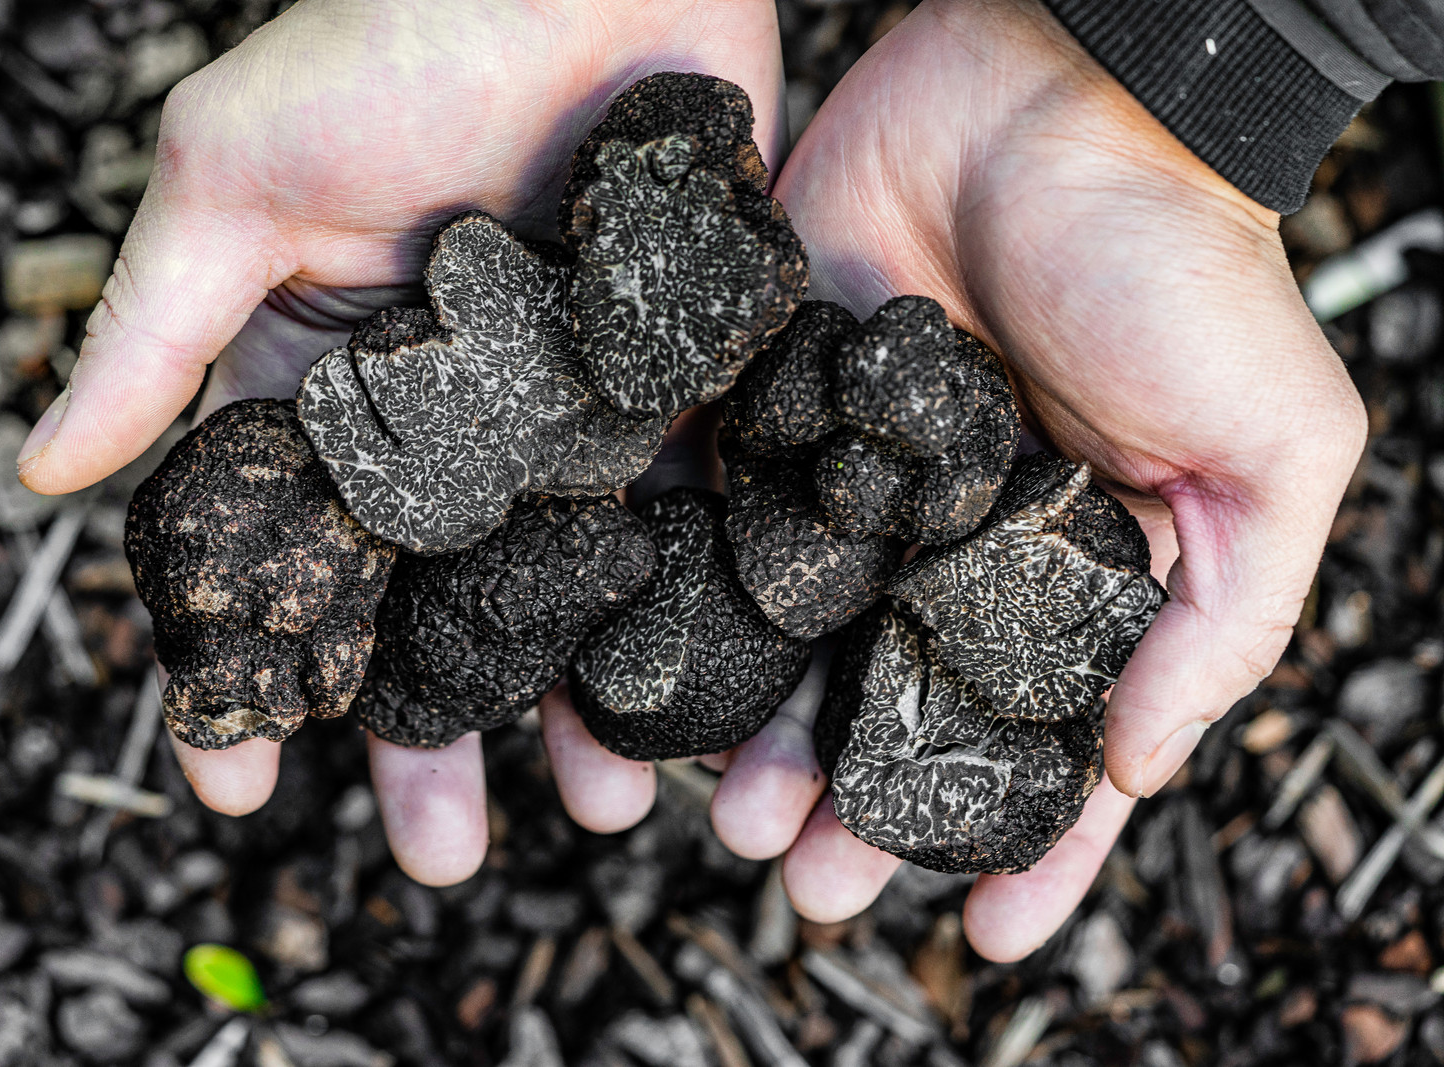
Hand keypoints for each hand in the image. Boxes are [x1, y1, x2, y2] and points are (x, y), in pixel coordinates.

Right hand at [20, 0, 785, 883]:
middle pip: (425, 619)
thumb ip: (157, 335)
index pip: (274, 564)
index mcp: (321, 393)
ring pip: (550, 602)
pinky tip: (687, 709)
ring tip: (594, 811)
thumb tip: (43, 473)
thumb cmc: (391, 43)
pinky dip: (672, 620)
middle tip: (437, 854)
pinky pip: (666, 534)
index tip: (237, 779)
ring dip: (564, 711)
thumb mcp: (235, 180)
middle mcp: (438, 430)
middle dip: (426, 738)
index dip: (248, 674)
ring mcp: (555, 426)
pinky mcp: (663, 401)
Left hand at [705, 0, 1365, 959]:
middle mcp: (948, 544)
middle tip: (800, 879)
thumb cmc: (1181, 263)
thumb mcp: (1268, 454)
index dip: (1022, 844)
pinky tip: (639, 685)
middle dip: (853, 805)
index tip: (981, 934)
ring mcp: (848, 484)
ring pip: (790, 642)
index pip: (1040, 737)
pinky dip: (673, 606)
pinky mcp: (764, 413)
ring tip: (719, 814)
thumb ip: (1220, 620)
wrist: (1049, 93)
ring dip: (756, 736)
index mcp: (1063, 570)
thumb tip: (1137, 771)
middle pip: (891, 708)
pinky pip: (709, 528)